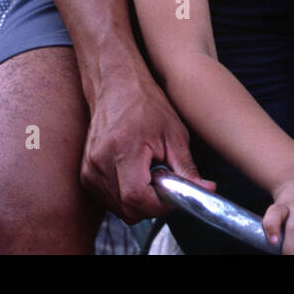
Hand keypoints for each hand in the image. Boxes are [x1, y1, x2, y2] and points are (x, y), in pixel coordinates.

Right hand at [81, 70, 213, 223]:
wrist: (115, 85)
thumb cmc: (145, 103)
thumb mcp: (174, 134)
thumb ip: (187, 168)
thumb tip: (207, 191)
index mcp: (123, 149)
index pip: (137, 198)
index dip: (159, 205)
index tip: (172, 195)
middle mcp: (100, 162)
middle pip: (128, 208)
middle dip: (151, 205)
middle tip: (163, 181)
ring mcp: (90, 169)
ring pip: (119, 208)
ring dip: (139, 201)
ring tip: (148, 173)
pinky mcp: (86, 173)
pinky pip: (110, 200)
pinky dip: (126, 196)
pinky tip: (134, 174)